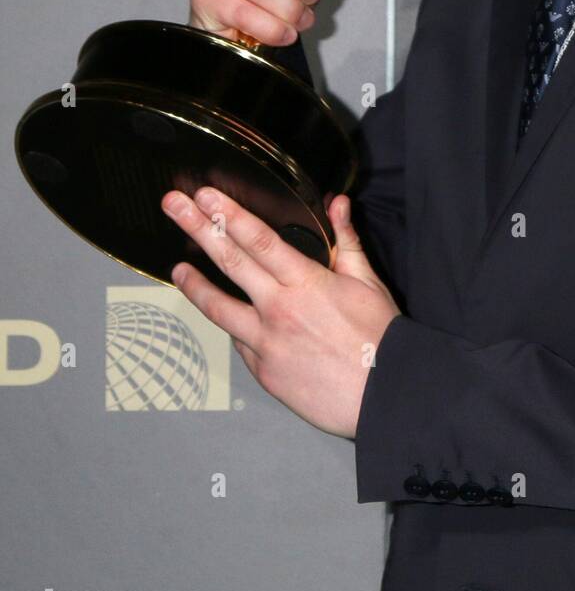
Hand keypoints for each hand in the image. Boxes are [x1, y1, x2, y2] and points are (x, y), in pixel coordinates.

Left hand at [161, 185, 400, 438]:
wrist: (384, 394)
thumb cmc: (380, 338)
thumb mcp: (368, 280)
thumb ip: (345, 239)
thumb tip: (338, 204)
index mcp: (307, 282)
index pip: (259, 239)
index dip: (229, 214)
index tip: (205, 196)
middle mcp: (280, 310)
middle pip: (230, 261)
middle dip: (198, 228)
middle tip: (173, 205)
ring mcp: (266, 343)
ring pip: (219, 308)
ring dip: (194, 285)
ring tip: (177, 269)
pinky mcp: (263, 371)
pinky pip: (241, 343)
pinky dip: (235, 327)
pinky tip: (230, 318)